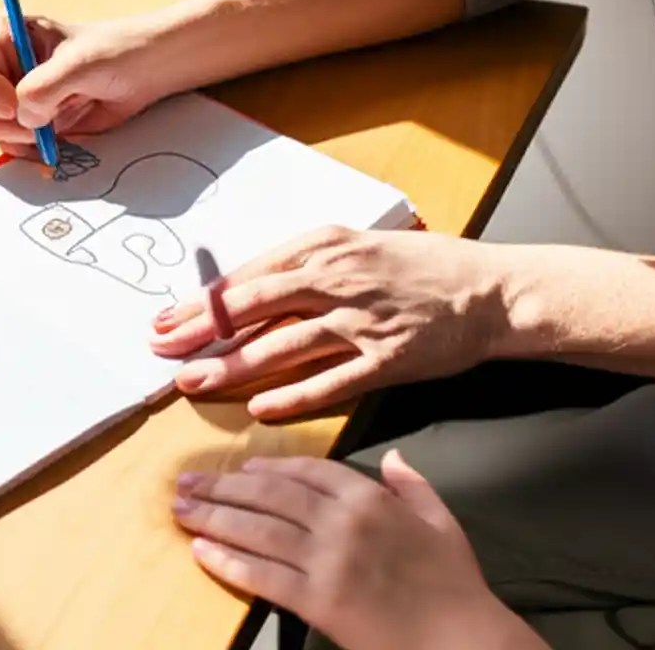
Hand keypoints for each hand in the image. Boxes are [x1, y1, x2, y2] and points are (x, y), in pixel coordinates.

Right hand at [0, 13, 170, 157]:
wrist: (146, 72)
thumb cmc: (116, 52)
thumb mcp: (80, 64)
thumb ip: (44, 88)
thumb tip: (23, 117)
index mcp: (5, 38)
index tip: (17, 106)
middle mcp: (2, 69)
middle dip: (11, 125)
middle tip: (44, 122)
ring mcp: (15, 100)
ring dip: (27, 138)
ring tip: (61, 120)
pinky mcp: (32, 124)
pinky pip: (17, 149)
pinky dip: (36, 151)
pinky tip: (61, 137)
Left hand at [152, 226, 514, 417]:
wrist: (494, 291)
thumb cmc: (422, 267)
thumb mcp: (358, 245)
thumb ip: (304, 263)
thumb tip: (244, 287)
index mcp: (327, 246)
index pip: (249, 275)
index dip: (202, 301)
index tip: (165, 318)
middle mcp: (339, 279)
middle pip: (254, 305)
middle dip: (201, 330)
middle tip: (161, 349)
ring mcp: (363, 320)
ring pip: (284, 344)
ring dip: (234, 365)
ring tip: (194, 382)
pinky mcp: (388, 359)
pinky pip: (332, 381)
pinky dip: (294, 395)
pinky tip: (260, 409)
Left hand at [172, 452, 545, 649]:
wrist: (460, 640)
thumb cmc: (453, 584)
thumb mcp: (441, 521)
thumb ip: (413, 486)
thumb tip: (395, 457)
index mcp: (370, 498)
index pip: (306, 471)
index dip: (267, 468)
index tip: (240, 468)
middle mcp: (343, 523)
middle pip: (269, 495)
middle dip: (223, 487)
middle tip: (185, 482)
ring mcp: (327, 562)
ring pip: (258, 530)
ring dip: (213, 517)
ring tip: (180, 509)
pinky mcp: (318, 601)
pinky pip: (263, 576)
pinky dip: (228, 561)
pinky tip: (201, 551)